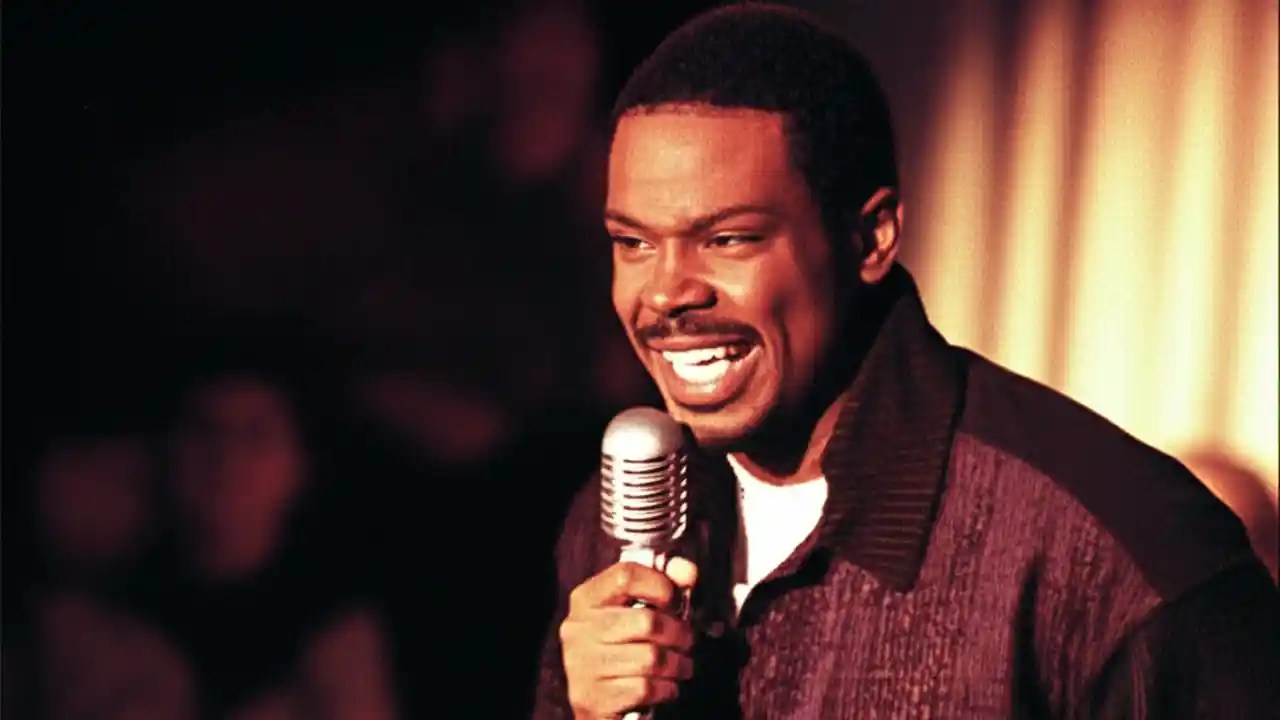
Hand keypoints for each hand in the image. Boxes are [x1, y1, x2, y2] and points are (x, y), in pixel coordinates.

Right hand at [559, 558, 697, 719]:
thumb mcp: (637, 612)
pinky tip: (665, 687)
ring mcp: (581, 665)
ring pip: (651, 658)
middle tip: (687, 642)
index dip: (661, 585)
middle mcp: (578, 629)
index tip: (674, 601)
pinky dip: (666, 689)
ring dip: (678, 664)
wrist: (597, 704)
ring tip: (681, 666)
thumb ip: (663, 586)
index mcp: (586, 599)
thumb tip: (688, 570)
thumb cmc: (623, 651)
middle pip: (647, 621)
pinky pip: (645, 688)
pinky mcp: (592, 697)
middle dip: (680, 634)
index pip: (626, 575)